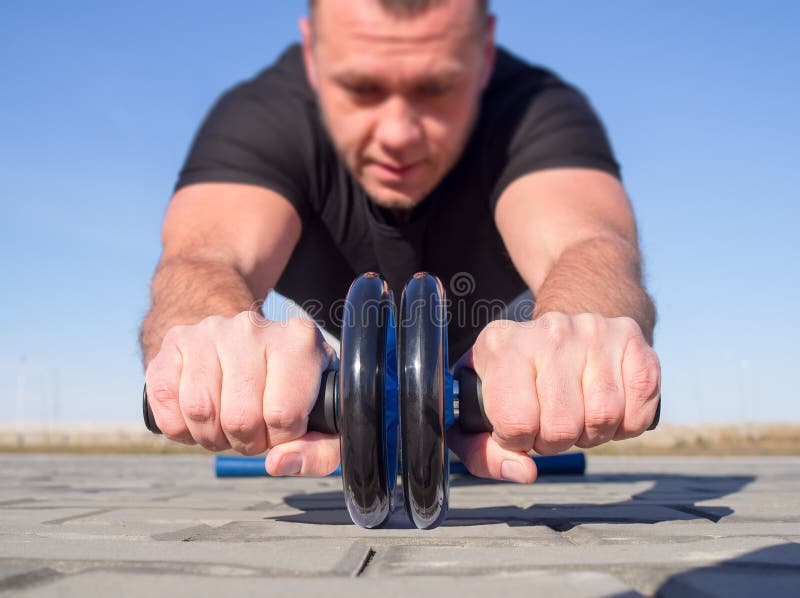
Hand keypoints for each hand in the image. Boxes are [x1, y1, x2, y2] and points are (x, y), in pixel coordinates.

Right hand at [145, 312, 339, 475]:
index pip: (285, 414)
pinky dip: (179, 426)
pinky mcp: (176, 340)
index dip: (282, 438)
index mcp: (299, 341)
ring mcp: (211, 331)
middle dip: (247, 442)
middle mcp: (253, 328)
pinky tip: (200, 418)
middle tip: (254, 432)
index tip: (282, 429)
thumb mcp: (322, 415)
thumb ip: (319, 451)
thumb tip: (280, 462)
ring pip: (200, 410)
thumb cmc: (290, 385)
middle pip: (240, 417)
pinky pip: (166, 399)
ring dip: (212, 437)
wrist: (249, 342)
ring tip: (228, 426)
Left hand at [448, 312, 660, 482]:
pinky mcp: (629, 337)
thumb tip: (523, 472)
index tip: (517, 429)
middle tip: (548, 425)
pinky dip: (625, 426)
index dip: (517, 442)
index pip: (515, 422)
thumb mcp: (479, 409)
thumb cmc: (514, 378)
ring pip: (603, 417)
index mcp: (500, 344)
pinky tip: (605, 409)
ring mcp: (592, 330)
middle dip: (554, 441)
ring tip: (575, 415)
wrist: (557, 332)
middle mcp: (548, 330)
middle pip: (562, 425)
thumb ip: (483, 453)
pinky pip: (638, 408)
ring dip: (590, 434)